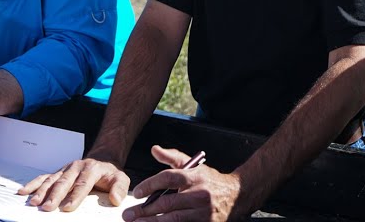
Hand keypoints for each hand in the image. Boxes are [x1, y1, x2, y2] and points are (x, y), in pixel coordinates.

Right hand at [19, 155, 130, 210]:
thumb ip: (120, 188)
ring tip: (34, 202)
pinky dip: (33, 184)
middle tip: (47, 207)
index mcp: (91, 169)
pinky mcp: (58, 172)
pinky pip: (44, 178)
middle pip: (64, 182)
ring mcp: (65, 169)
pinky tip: (24, 191)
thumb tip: (116, 199)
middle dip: (55, 195)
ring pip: (51, 180)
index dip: (75, 196)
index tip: (68, 207)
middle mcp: (76, 167)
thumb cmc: (109, 173)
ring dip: (41, 191)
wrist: (102, 160)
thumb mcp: (121, 178)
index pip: (83, 184)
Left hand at [124, 145, 240, 221]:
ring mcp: (204, 212)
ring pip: (174, 219)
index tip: (136, 193)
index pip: (168, 179)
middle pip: (167, 203)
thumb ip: (172, 157)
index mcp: (194, 176)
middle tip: (128, 215)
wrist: (236, 195)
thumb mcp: (192, 165)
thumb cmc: (209, 181)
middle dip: (145, 210)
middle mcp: (199, 194)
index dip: (149, 185)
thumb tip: (154, 149)